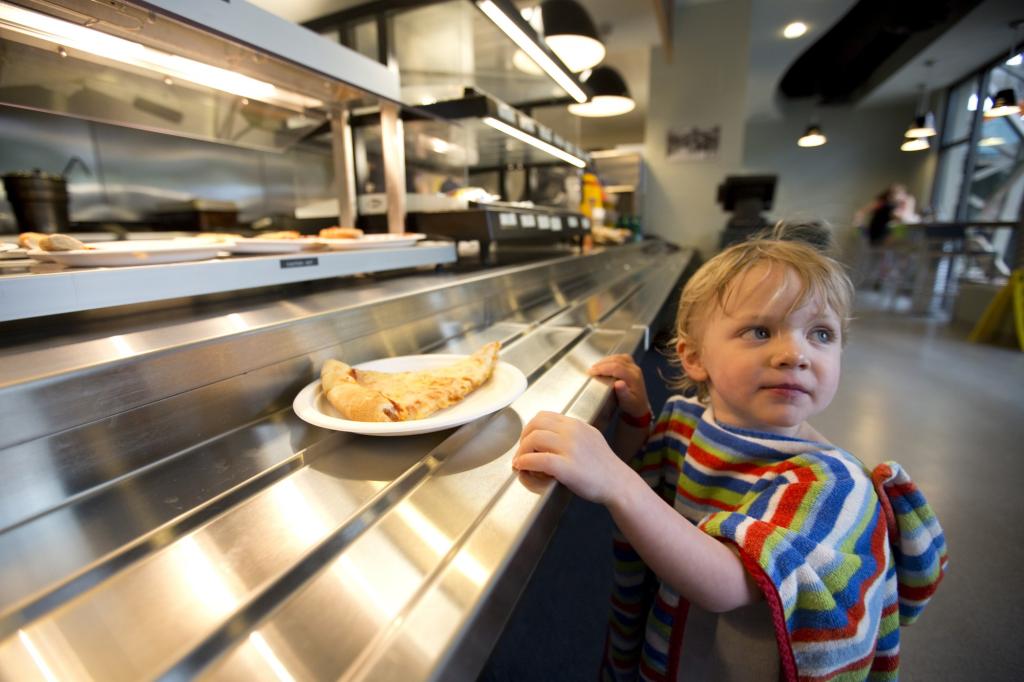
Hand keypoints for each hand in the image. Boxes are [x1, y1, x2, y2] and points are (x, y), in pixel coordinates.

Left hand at [513, 411, 629, 505]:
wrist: (618, 484)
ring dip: (521, 451)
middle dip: (523, 438)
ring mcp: (570, 448)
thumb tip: (549, 437)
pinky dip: (525, 462)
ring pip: (534, 439)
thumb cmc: (604, 466)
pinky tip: (522, 468)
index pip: (544, 416)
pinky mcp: (566, 467)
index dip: (530, 428)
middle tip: (522, 452)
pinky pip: (537, 460)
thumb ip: (572, 434)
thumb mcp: (591, 438)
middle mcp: (572, 432)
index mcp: (576, 424)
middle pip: (535, 424)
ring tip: (520, 462)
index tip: (528, 441)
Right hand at [588, 354, 650, 419]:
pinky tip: (604, 364)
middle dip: (601, 364)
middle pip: (617, 360)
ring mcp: (634, 367)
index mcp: (634, 377)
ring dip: (606, 360)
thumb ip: (623, 393)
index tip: (591, 372)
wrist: (639, 406)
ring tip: (596, 367)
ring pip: (619, 357)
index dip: (602, 368)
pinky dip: (611, 359)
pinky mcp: (632, 366)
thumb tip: (618, 384)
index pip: (616, 367)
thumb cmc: (633, 405)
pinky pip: (621, 358)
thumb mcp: (628, 402)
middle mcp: (635, 370)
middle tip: (591, 370)